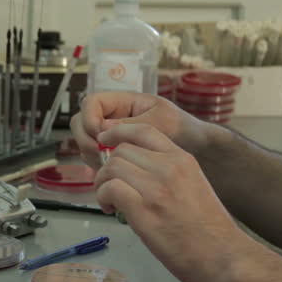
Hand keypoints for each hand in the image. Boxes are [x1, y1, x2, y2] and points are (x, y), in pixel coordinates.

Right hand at [70, 92, 213, 168]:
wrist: (200, 154)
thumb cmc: (186, 131)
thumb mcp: (162, 122)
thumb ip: (133, 125)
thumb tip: (103, 129)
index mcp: (125, 103)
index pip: (91, 103)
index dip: (89, 118)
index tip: (99, 135)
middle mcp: (114, 119)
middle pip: (81, 124)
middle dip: (85, 140)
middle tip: (99, 156)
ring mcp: (112, 139)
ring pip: (86, 144)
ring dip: (91, 156)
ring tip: (108, 169)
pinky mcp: (114, 157)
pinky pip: (96, 160)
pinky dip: (99, 168)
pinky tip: (113, 178)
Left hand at [93, 122, 251, 281]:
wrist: (224, 256)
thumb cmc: (209, 229)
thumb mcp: (193, 185)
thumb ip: (167, 173)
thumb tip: (135, 173)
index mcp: (182, 159)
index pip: (143, 130)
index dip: (117, 132)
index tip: (105, 142)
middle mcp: (169, 167)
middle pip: (121, 150)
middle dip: (107, 166)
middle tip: (108, 186)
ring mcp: (156, 188)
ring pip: (112, 167)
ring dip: (102, 183)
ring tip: (110, 201)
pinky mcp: (144, 210)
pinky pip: (109, 189)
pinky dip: (102, 198)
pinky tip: (111, 210)